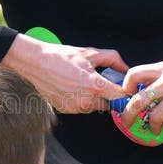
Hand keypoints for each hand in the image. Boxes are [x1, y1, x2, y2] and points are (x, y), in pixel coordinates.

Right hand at [2, 33, 127, 112]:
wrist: (36, 64)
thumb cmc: (62, 57)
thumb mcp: (90, 53)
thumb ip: (112, 59)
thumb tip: (126, 69)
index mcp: (95, 85)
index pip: (120, 96)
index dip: (125, 92)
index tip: (125, 88)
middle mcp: (86, 100)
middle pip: (109, 104)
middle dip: (109, 95)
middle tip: (103, 82)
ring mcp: (76, 108)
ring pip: (96, 107)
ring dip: (96, 98)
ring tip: (85, 82)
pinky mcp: (67, 111)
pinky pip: (82, 108)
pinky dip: (83, 100)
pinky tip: (74, 87)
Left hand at [121, 60, 162, 134]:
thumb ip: (162, 77)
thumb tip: (144, 92)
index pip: (134, 74)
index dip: (126, 88)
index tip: (127, 98)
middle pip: (137, 100)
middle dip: (128, 115)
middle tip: (127, 122)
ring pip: (153, 116)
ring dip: (151, 125)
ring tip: (154, 128)